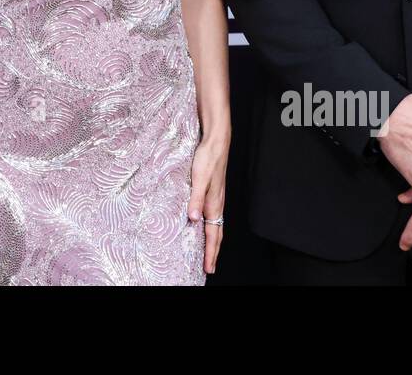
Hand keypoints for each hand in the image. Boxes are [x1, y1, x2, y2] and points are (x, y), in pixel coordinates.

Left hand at [188, 132, 228, 273]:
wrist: (216, 142)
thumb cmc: (208, 158)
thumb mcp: (199, 178)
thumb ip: (196, 199)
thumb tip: (194, 219)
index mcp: (214, 204)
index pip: (214, 235)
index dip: (211, 253)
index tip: (209, 268)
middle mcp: (216, 203)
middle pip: (217, 233)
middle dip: (213, 252)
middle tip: (210, 267)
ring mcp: (215, 198)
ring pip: (215, 225)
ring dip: (212, 240)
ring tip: (208, 252)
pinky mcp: (212, 191)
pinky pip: (213, 215)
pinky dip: (210, 226)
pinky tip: (203, 224)